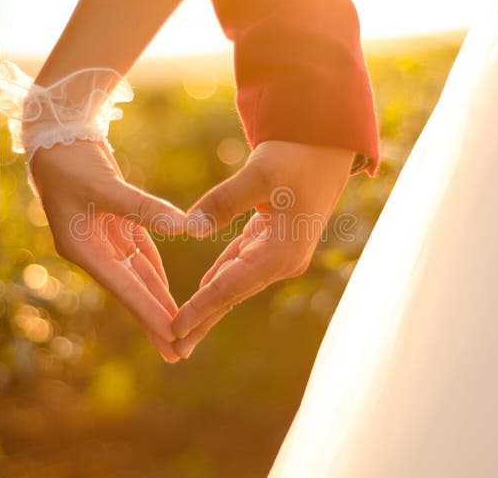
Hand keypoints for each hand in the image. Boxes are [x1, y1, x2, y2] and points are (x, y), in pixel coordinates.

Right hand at [32, 139, 185, 362]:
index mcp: (82, 249)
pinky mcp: (112, 224)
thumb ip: (145, 208)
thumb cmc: (72, 161)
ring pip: (136, 276)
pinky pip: (138, 254)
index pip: (124, 287)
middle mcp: (92, 250)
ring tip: (178, 327)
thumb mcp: (105, 185)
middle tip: (179, 353)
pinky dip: (153, 271)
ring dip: (157, 299)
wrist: (57, 137)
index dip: (149, 313)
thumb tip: (185, 227)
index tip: (172, 337)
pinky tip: (165, 288)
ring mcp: (102, 239)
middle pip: (131, 291)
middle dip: (155, 320)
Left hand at [172, 141, 355, 357]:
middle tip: (173, 350)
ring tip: (183, 332)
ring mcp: (278, 254)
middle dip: (203, 321)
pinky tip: (201, 295)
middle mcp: (282, 261)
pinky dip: (218, 280)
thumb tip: (191, 229)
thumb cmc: (296, 156)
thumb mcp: (259, 175)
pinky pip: (238, 266)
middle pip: (233, 295)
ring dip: (208, 306)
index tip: (174, 328)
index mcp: (282, 252)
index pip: (232, 285)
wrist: (324, 147)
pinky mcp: (271, 242)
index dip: (200, 308)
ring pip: (234, 284)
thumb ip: (223, 202)